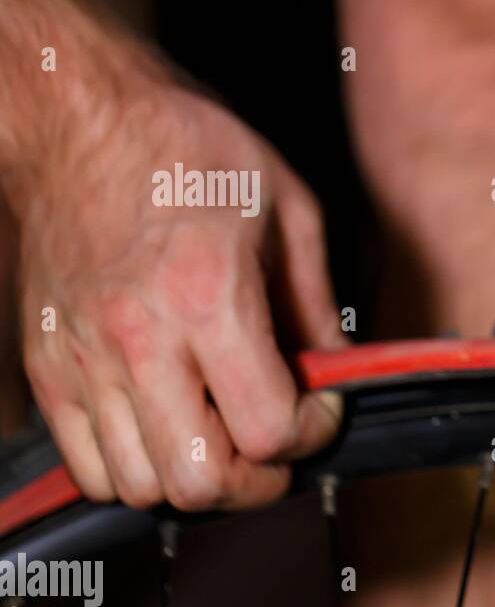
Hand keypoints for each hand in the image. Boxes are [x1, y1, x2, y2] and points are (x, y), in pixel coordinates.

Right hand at [14, 84, 345, 509]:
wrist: (78, 119)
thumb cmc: (186, 149)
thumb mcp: (288, 208)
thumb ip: (317, 302)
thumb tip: (336, 368)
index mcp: (208, 298)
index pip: (267, 428)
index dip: (310, 432)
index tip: (319, 406)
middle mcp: (139, 340)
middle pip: (202, 482)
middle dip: (258, 480)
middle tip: (276, 446)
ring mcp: (83, 360)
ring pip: (143, 487)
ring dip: (197, 477)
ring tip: (222, 435)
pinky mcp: (46, 367)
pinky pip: (89, 468)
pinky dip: (137, 470)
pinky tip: (169, 428)